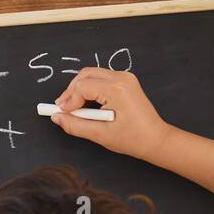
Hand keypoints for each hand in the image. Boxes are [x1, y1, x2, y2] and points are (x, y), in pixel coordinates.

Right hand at [52, 68, 173, 160]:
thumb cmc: (133, 138)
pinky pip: (100, 78)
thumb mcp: (99, 135)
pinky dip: (89, 88)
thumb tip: (57, 117)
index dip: (68, 100)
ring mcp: (125, 78)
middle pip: (85, 75)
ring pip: (91, 74)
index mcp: (117, 90)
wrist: (156, 139)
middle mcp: (122, 78)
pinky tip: (87, 104)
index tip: (62, 114)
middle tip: (63, 109)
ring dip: (79, 89)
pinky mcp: (125, 81)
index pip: (82, 87)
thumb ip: (74, 125)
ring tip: (74, 107)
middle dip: (71, 91)